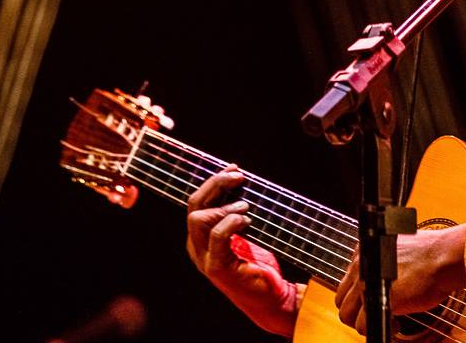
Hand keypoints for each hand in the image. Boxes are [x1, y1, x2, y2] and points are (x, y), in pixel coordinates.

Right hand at [187, 166, 303, 335]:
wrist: (271, 298)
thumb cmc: (259, 266)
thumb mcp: (244, 234)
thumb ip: (236, 213)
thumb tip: (239, 182)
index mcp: (200, 238)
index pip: (197, 202)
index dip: (213, 181)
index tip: (233, 168)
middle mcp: (197, 247)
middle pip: (194, 206)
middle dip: (215, 184)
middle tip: (238, 177)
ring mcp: (204, 258)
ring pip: (199, 219)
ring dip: (223, 206)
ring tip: (245, 207)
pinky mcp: (217, 267)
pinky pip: (217, 237)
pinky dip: (231, 222)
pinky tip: (246, 220)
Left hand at [334, 222, 465, 334]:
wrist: (444, 256)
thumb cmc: (432, 252)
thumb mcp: (400, 248)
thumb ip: (386, 260)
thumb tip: (387, 274)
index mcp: (365, 251)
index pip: (347, 281)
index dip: (359, 295)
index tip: (370, 301)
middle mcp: (360, 265)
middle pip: (342, 299)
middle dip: (356, 312)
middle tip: (375, 315)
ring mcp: (365, 282)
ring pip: (347, 314)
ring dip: (363, 322)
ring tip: (385, 320)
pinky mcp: (376, 299)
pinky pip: (363, 324)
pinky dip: (376, 329)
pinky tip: (394, 324)